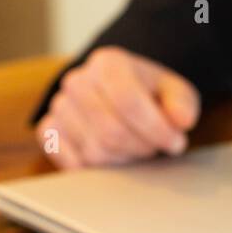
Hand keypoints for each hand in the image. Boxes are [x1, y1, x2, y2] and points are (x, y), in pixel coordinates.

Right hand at [35, 47, 200, 168]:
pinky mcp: (49, 131)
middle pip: (111, 132)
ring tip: (134, 148)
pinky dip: (97, 169)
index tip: (175, 143)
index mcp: (108, 63)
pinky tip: (112, 157)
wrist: (120, 96)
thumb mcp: (175, 93)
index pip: (129, 102)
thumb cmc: (150, 96)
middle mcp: (77, 81)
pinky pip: (71, 162)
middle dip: (141, 148)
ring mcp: (59, 107)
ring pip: (94, 151)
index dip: (156, 130)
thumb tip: (180, 121)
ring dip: (122, 160)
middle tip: (154, 147)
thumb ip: (182, 104)